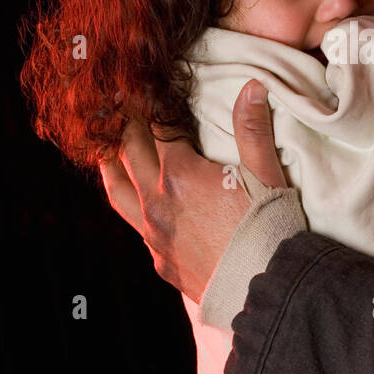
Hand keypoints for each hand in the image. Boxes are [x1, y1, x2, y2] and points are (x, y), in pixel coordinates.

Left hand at [99, 79, 285, 302]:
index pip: (156, 128)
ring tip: (105, 150)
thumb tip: (253, 86)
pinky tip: (136, 203)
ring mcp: (155, 234)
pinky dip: (130, 205)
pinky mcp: (160, 261)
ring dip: (111, 165)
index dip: (150, 104)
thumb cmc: (268, 228)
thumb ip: (252, 128)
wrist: (267, 287)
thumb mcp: (266, 173)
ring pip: (118, 192)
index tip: (142, 87)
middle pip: (130, 153)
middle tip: (118, 104)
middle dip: (125, 125)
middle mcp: (157, 202)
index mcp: (180, 175)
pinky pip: (135, 226)